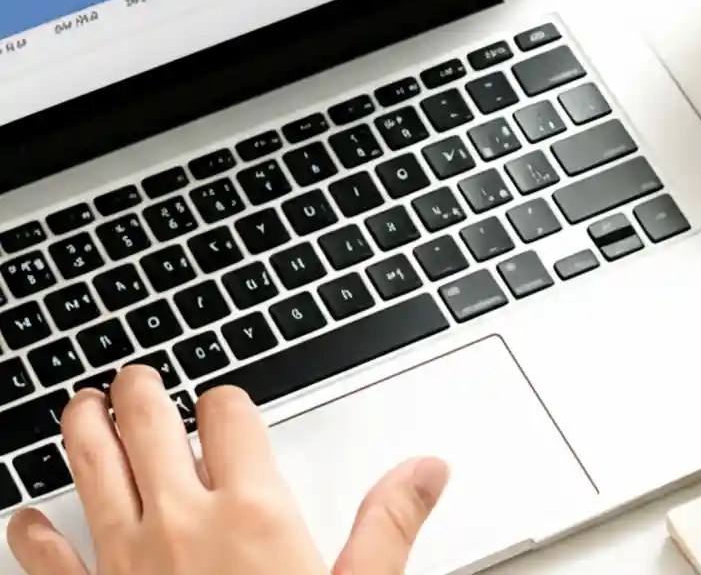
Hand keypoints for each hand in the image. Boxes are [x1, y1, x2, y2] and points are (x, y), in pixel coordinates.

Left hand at [6, 366, 448, 574]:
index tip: (224, 406)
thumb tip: (426, 471)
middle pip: (147, 423)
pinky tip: (28, 519)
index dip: (225, 400)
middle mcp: (181, 523)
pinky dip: (33, 533)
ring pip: (92, 467)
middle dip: (139, 392)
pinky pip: (47, 557)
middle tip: (134, 379)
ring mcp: (127, 560)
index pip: (228, 415)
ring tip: (82, 408)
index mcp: (252, 512)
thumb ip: (389, 524)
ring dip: (83, 429)